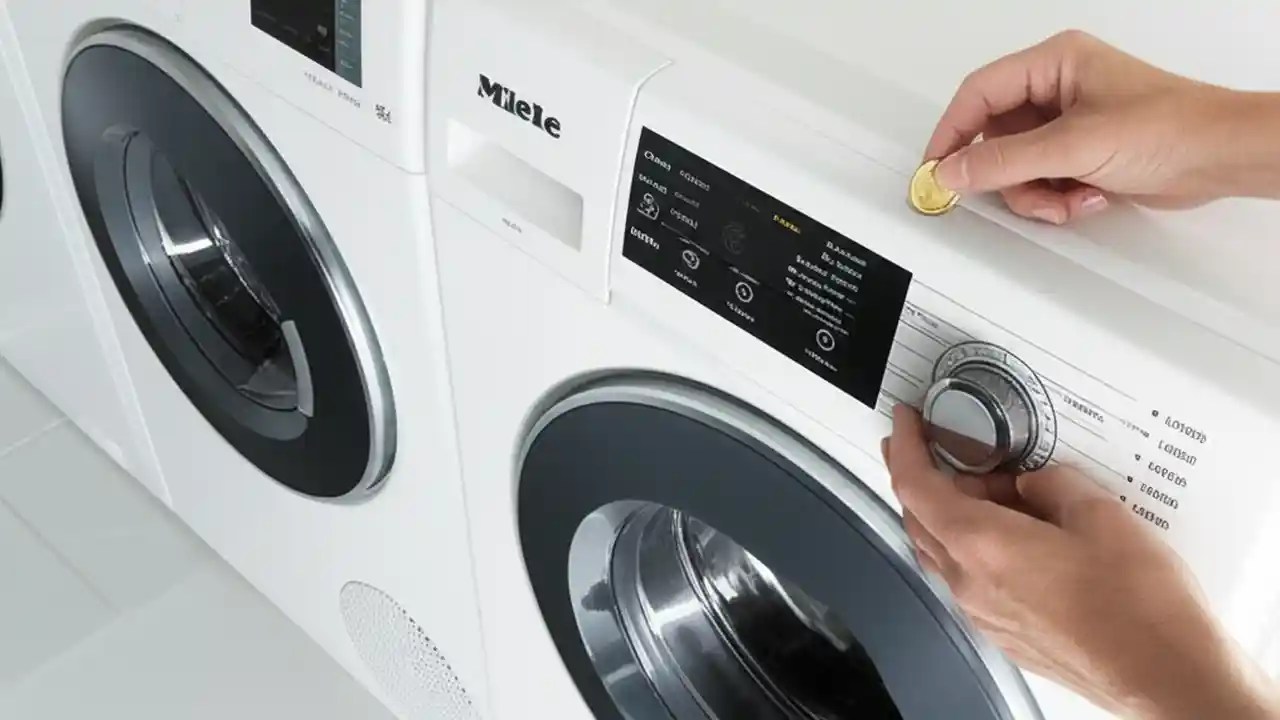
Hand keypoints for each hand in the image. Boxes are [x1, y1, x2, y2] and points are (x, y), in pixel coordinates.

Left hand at [884, 405, 1279, 719]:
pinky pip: (967, 581)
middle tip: (943, 449)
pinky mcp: (1005, 634)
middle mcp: (971, 583)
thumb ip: (1051, 485)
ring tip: (994, 492)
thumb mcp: (1099, 513)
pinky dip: (972, 548)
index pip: (916, 486)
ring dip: (951, 514)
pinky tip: (1013, 537)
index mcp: (983, 545)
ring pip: (941, 552)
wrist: (1165, 676)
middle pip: (920, 519)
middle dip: (925, 478)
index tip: (905, 423)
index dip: (905, 447)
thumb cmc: (1140, 605)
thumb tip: (1031, 483)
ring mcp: (984, 615)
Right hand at [924, 30, 1279, 223]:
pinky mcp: (1082, 153)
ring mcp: (1069, 123)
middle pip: (996, 137)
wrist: (1221, 157)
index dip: (952, 131)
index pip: (979, 93)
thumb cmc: (1171, 128)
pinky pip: (1042, 180)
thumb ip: (1005, 162)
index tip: (936, 167)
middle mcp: (1058, 88)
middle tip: (1012, 192)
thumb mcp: (1073, 145)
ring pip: (1017, 166)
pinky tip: (1087, 196)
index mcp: (1054, 63)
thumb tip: (953, 170)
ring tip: (1067, 197)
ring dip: (1036, 193)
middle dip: (1008, 175)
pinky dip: (1057, 198)